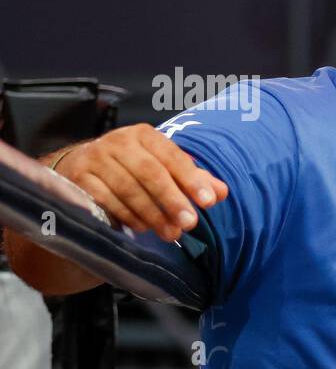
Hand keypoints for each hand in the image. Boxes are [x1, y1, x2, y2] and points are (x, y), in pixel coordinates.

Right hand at [52, 124, 227, 240]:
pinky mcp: (79, 179)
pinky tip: (142, 228)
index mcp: (144, 135)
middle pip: (150, 172)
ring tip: (170, 233)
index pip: (172, 156)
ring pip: (127, 189)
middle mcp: (118, 142)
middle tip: (190, 224)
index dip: (192, 179)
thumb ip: (193, 179)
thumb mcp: (163, 168)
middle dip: (172, 200)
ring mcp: (95, 159)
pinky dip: (126, 216)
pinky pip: (105, 200)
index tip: (208, 202)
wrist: (81, 168)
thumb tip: (222, 192)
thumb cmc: (133, 169)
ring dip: (152, 214)